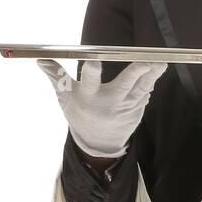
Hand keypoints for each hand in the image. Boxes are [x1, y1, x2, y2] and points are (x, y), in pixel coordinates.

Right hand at [37, 59, 166, 158]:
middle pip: (124, 84)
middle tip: (145, 62)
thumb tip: (41, 59)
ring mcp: (127, 105)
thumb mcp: (65, 98)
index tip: (93, 61)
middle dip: (135, 73)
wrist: (100, 142)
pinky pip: (147, 90)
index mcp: (89, 97)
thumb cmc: (79, 113)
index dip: (91, 72)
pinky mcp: (138, 106)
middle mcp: (109, 101)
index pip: (88, 83)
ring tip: (161, 62)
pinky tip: (158, 67)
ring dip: (152, 74)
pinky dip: (152, 79)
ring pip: (142, 87)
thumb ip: (57, 77)